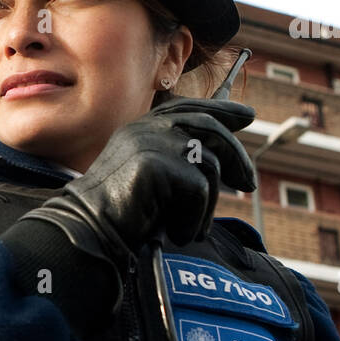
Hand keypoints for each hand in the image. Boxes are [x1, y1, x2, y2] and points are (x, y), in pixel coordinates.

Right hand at [20, 97, 257, 266]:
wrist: (89, 229)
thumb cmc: (119, 212)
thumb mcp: (150, 176)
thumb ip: (175, 158)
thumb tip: (219, 156)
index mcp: (142, 127)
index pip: (190, 108)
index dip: (222, 109)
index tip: (247, 115)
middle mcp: (146, 128)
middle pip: (209, 129)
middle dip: (237, 156)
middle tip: (250, 184)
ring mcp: (150, 143)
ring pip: (209, 166)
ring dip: (207, 206)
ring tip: (190, 228)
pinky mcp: (155, 165)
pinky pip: (199, 191)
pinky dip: (193, 219)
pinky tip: (176, 232)